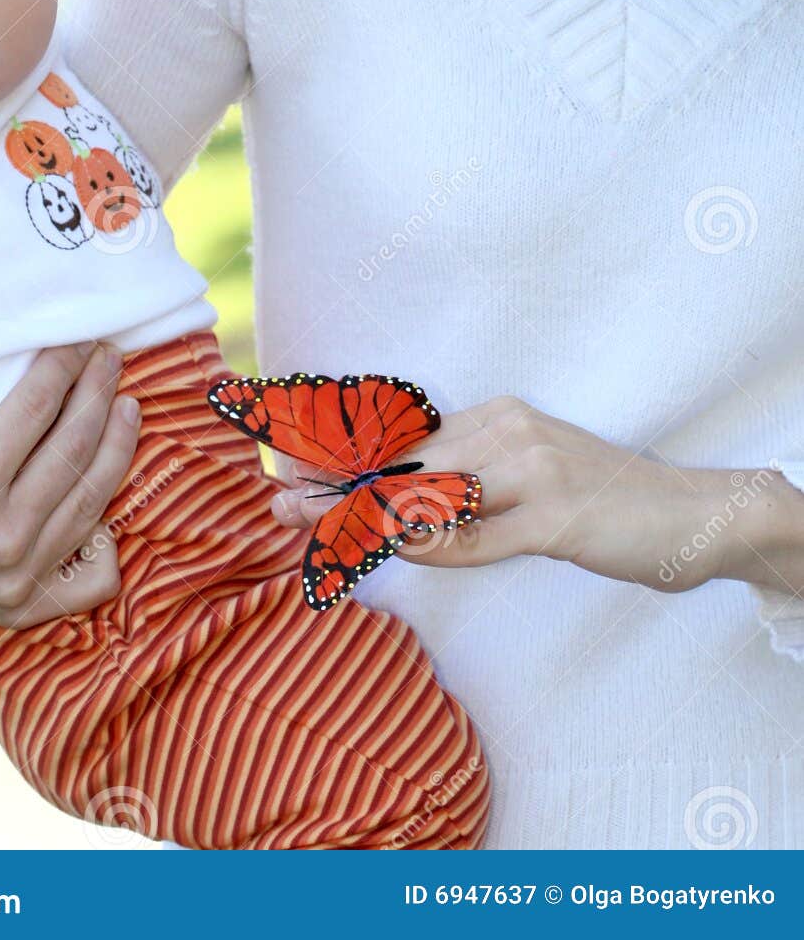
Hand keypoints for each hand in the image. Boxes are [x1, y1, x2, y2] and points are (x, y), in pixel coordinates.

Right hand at [0, 282, 141, 626]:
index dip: (63, 366)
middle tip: (111, 357)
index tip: (79, 339)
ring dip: (118, 446)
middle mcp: (2, 539)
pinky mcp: (28, 606)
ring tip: (128, 404)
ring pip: (92, 501)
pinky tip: (110, 494)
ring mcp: (19, 579)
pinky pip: (92, 579)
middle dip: (98, 394)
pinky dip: (109, 539)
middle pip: (74, 450)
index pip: (37, 410)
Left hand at [269, 395, 748, 592]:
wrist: (687, 514)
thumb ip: (466, 491)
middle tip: (281, 505)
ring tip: (318, 533)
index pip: (407, 439)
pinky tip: (405, 553)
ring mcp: (535, 469)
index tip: (289, 470)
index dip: (345, 458)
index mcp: (498, 416)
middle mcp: (509, 430)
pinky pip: (481, 536)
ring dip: (373, 520)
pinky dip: (439, 548)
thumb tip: (397, 513)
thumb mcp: (525, 484)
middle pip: (407, 463)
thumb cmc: (599, 503)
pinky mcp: (557, 515)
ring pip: (435, 496)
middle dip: (340, 487)